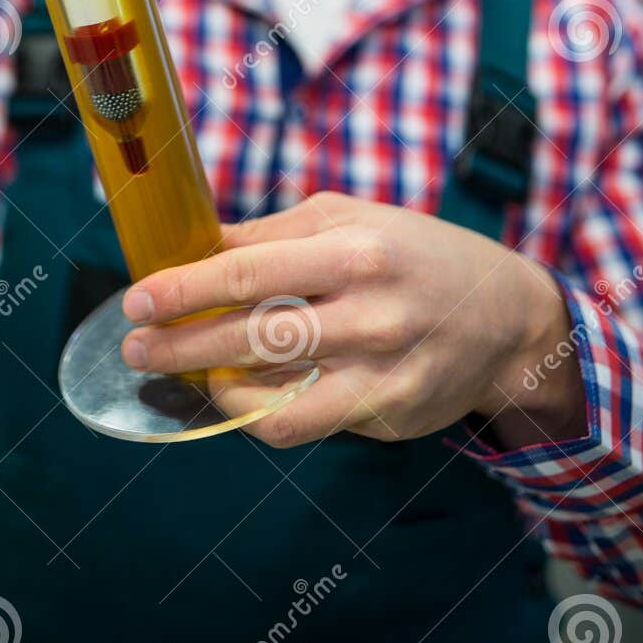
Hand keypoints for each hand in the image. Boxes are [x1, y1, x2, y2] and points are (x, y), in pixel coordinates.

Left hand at [121, 192, 587, 449]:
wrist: (507, 316)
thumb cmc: (413, 253)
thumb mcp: (350, 219)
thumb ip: (272, 236)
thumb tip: (193, 247)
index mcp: (355, 249)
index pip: (250, 270)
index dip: (184, 288)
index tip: (136, 299)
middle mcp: (370, 313)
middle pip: (253, 336)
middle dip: (181, 344)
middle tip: (135, 347)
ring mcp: (382, 372)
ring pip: (275, 395)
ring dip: (214, 387)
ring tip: (186, 372)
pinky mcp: (388, 414)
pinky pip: (304, 424)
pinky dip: (257, 414)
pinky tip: (237, 395)